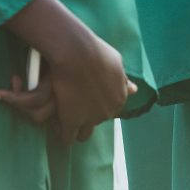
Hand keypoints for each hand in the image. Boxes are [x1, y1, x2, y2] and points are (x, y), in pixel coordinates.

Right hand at [0, 0, 134, 142]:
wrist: (76, 52)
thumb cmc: (95, 51)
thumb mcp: (116, 63)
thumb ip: (123, 80)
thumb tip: (134, 90)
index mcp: (120, 98)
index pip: (110, 111)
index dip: (96, 105)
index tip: (85, 98)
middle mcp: (108, 112)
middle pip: (97, 122)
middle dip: (87, 116)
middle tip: (74, 104)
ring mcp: (90, 119)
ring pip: (83, 135)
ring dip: (75, 128)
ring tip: (63, 116)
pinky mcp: (71, 122)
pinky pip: (67, 138)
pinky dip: (61, 131)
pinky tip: (56, 122)